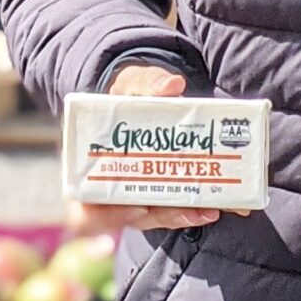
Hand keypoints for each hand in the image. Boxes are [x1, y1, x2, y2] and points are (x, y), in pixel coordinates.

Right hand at [69, 64, 222, 234]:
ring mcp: (135, 193)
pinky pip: (171, 208)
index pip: (86, 210)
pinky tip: (214, 206)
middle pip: (129, 217)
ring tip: (209, 209)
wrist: (140, 96)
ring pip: (154, 216)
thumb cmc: (127, 95)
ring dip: (181, 215)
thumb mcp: (132, 84)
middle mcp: (111, 187)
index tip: (139, 207)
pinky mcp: (158, 192)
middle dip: (160, 216)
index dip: (110, 216)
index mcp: (92, 167)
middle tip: (188, 210)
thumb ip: (148, 83)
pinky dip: (192, 209)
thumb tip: (171, 85)